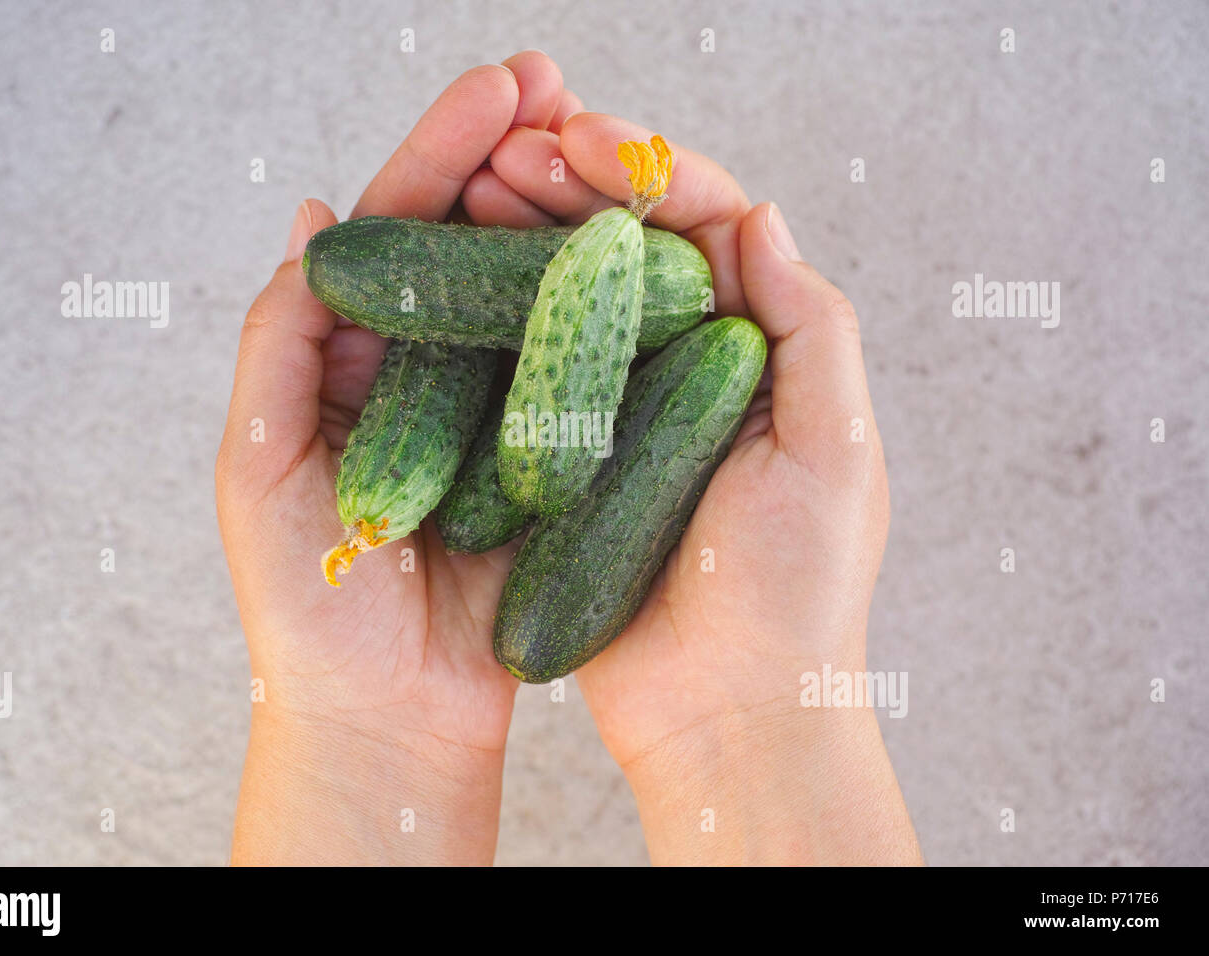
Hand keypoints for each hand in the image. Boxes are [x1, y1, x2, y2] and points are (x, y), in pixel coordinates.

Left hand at [216, 53, 583, 864]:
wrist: (387, 715)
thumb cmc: (307, 607)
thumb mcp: (259, 464)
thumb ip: (279, 344)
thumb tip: (314, 218)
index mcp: (353, 358)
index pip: (397, 231)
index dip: (442, 151)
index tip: (501, 87)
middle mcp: (427, 368)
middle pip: (473, 241)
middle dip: (515, 154)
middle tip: (565, 85)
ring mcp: (493, 409)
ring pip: (534, 295)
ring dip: (570, 216)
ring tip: (613, 148)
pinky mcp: (546, 458)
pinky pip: (579, 375)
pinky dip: (608, 315)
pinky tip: (644, 259)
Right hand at [487, 108, 920, 863]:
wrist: (727, 716)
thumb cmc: (797, 597)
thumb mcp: (834, 454)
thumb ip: (810, 329)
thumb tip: (760, 213)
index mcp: (759, 352)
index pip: (707, 230)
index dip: (645, 172)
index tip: (575, 141)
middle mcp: (693, 369)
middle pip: (630, 252)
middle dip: (570, 191)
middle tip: (503, 159)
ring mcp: (625, 415)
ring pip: (572, 302)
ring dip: (525, 242)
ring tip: (470, 196)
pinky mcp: (571, 464)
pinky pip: (532, 376)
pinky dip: (497, 325)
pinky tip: (454, 288)